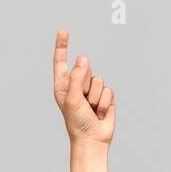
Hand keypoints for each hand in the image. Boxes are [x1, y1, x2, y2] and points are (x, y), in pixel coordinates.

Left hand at [52, 28, 115, 147]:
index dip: (62, 46)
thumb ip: (77, 77)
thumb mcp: (72, 99)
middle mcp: (77, 85)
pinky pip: (108, 89)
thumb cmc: (77, 122)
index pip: (61, 62)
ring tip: (91, 109)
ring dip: (95, 97)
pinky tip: (100, 113)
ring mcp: (92, 91)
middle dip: (85, 84)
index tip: (63, 31)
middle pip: (85, 68)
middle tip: (83, 102)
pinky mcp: (105, 97)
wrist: (92, 140)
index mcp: (63, 86)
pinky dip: (105, 102)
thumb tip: (83, 58)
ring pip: (98, 79)